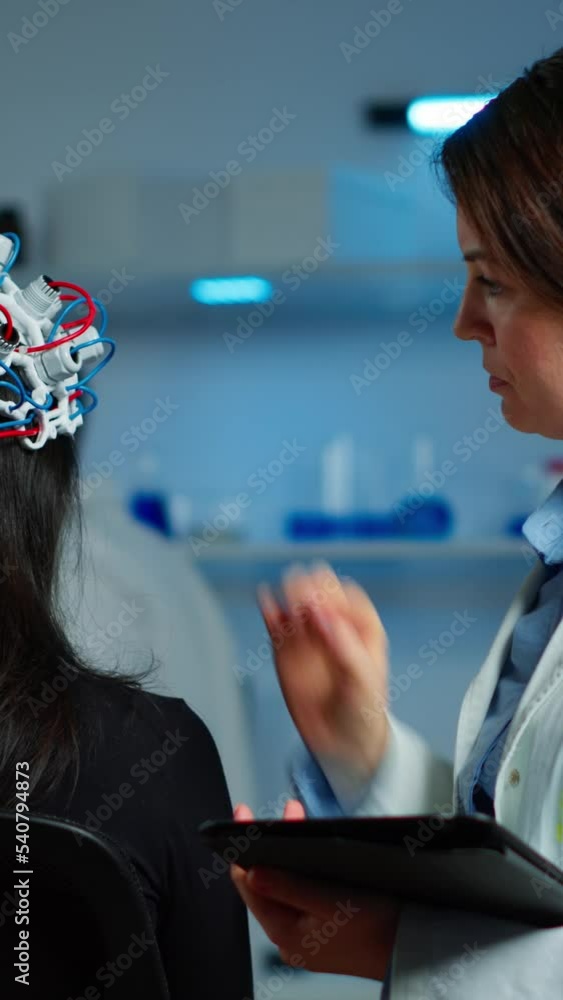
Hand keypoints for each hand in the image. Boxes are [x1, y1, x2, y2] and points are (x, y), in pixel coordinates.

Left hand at [231, 802, 400, 980]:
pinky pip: (303, 894)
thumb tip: (251, 872)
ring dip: (290, 851)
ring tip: (299, 818)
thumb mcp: (331, 900)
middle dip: (274, 842)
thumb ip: (288, 887)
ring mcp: (308, 937)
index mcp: (286, 935)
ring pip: (287, 885)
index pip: (250, 885)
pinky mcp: (325, 931)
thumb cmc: (381, 928)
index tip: (244, 815)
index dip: (244, 847)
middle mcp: (292, 940)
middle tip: (286, 809)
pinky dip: (304, 868)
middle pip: (268, 882)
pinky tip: (313, 849)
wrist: (418, 949)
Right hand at [257, 562, 389, 782]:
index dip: (335, 597)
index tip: (322, 608)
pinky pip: (276, 623)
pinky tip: (264, 599)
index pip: (348, 597)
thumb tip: (326, 617)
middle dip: (309, 591)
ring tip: (282, 596)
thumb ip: (346, 649)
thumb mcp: (364, 682)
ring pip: (296, 603)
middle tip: (300, 598)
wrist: (342, 741)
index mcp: (362, 626)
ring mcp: (308, 633)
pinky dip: (269, 610)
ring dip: (288, 595)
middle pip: (320, 594)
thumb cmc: (362, 710)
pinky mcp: (285, 647)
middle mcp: (334, 623)